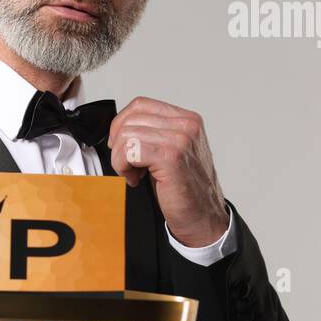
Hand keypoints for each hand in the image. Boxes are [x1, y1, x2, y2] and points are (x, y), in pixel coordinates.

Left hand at [107, 96, 230, 246]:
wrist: (202, 216)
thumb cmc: (184, 188)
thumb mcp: (170, 151)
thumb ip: (152, 134)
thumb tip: (119, 128)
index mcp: (186, 120)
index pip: (140, 105)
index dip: (121, 125)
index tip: (121, 146)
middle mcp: (186, 125)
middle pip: (130, 119)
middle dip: (119, 145)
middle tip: (129, 165)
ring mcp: (180, 139)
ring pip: (126, 135)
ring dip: (120, 159)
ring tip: (135, 174)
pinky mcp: (171, 157)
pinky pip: (129, 151)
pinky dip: (123, 167)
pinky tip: (136, 179)